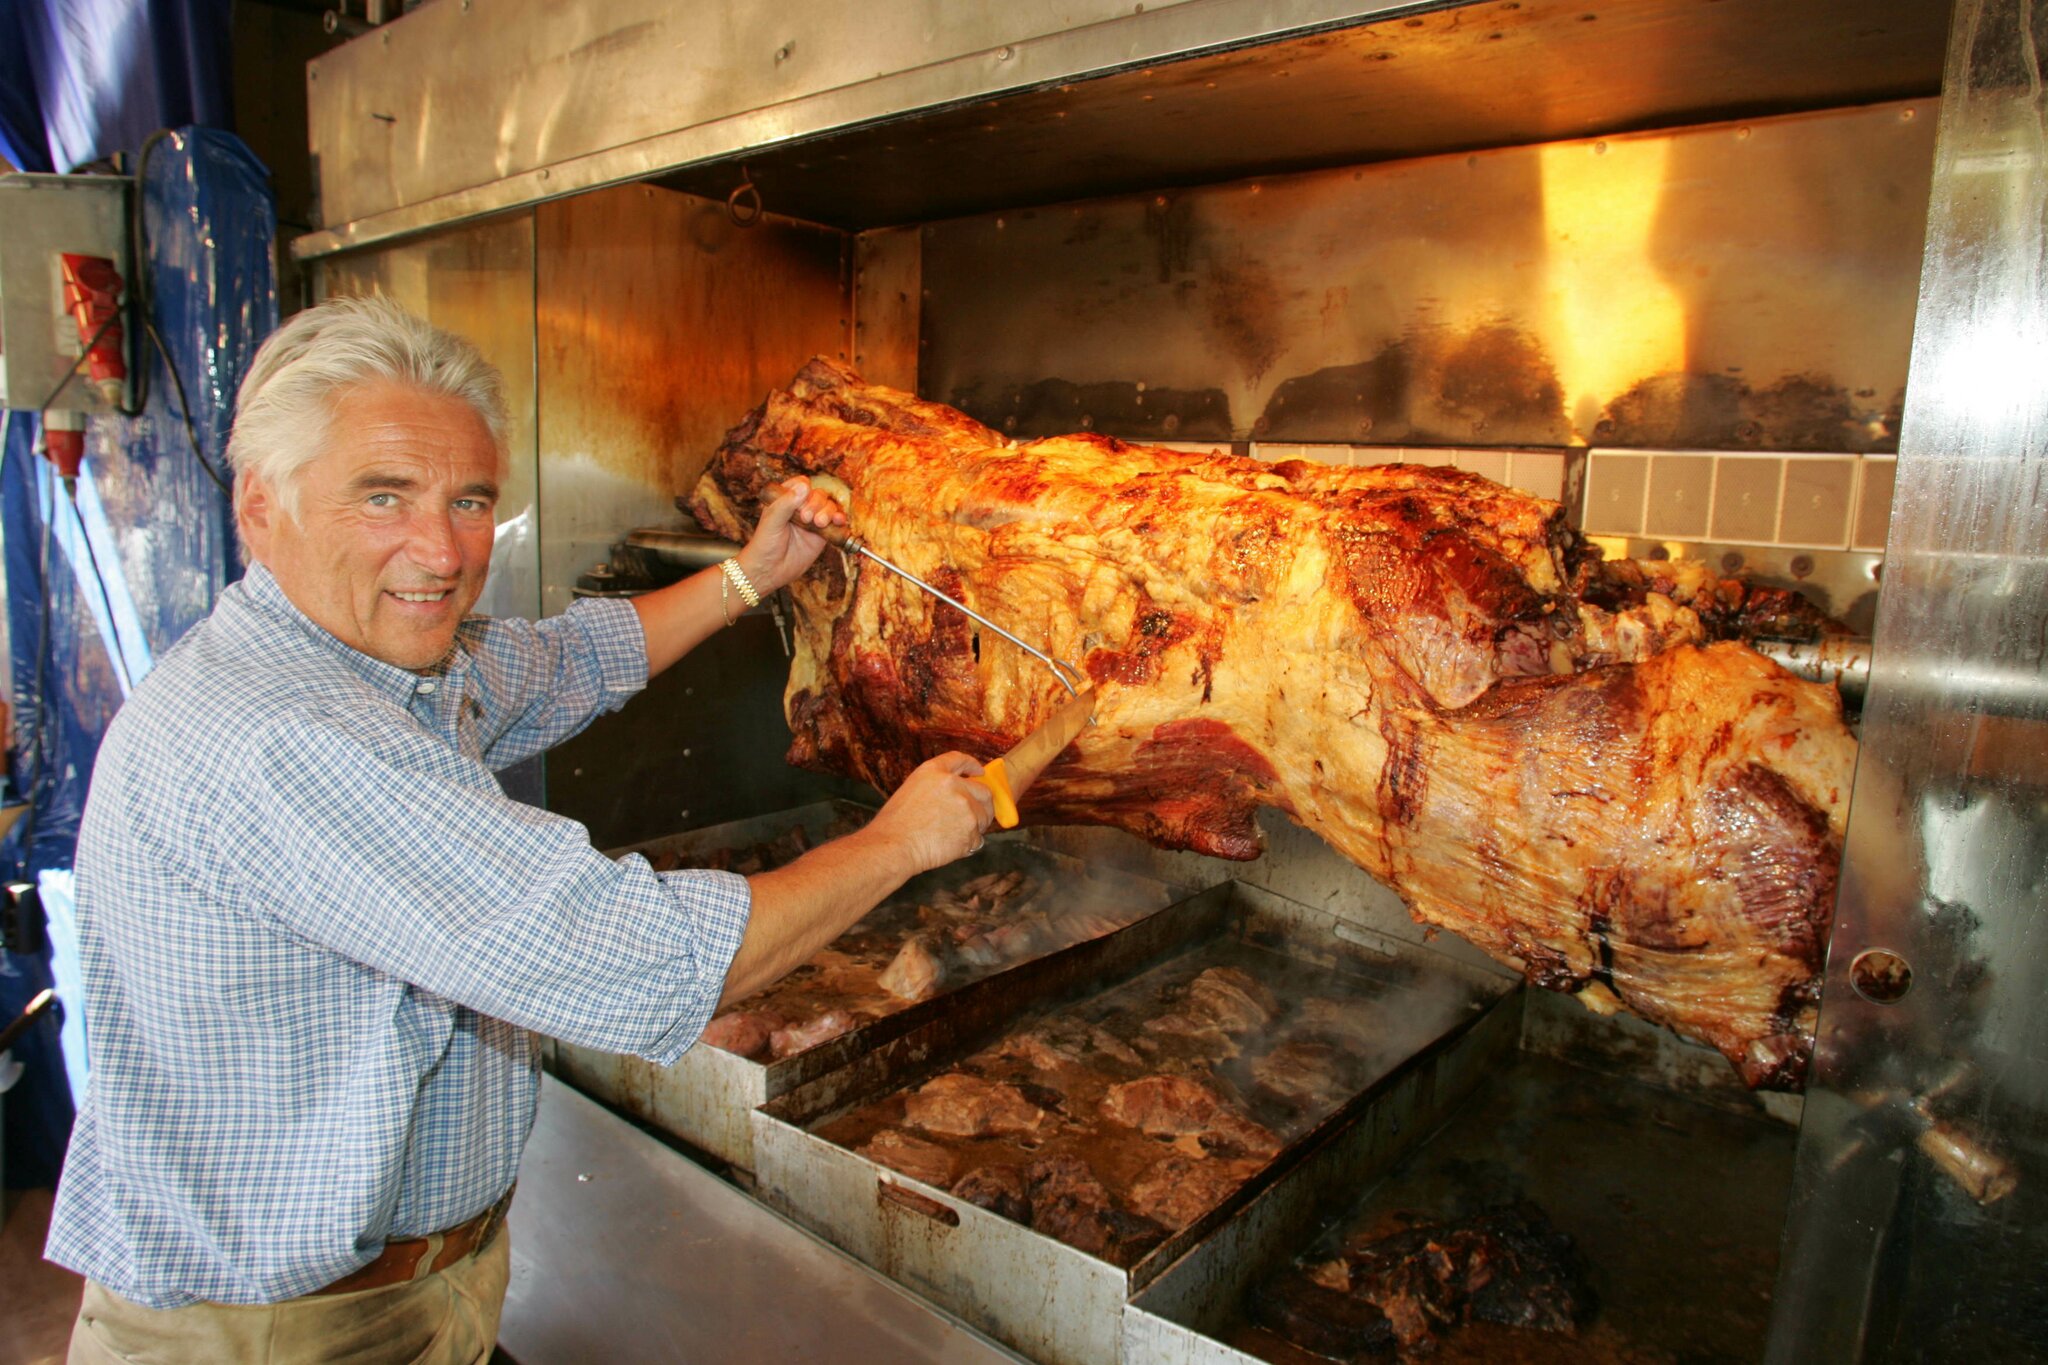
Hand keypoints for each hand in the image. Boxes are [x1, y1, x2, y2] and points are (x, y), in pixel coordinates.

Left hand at [735, 477, 848, 593]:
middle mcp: (800, 508)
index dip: (805, 490)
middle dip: (816, 504)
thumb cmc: (764, 545)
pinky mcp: (821, 535)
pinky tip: (838, 522)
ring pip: (829, 507)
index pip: (801, 484)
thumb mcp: (772, 521)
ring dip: (828, 512)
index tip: (799, 504)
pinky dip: (839, 520)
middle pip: (818, 495)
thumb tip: (805, 486)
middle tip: (806, 518)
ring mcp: (812, 521)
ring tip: (819, 524)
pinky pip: (835, 523)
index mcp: (785, 499)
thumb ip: (786, 503)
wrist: (769, 571)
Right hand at [866, 752, 996, 875]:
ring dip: (975, 826)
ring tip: (952, 836)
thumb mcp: (910, 791)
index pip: (959, 760)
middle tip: (975, 816)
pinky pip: (977, 838)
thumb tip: (959, 795)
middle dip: (982, 804)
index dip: (971, 765)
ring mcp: (965, 807)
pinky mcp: (971, 829)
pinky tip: (949, 846)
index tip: (979, 772)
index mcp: (934, 772)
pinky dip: (967, 844)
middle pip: (984, 791)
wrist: (894, 846)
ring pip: (983, 817)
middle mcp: (953, 785)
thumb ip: (936, 788)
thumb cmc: (895, 825)